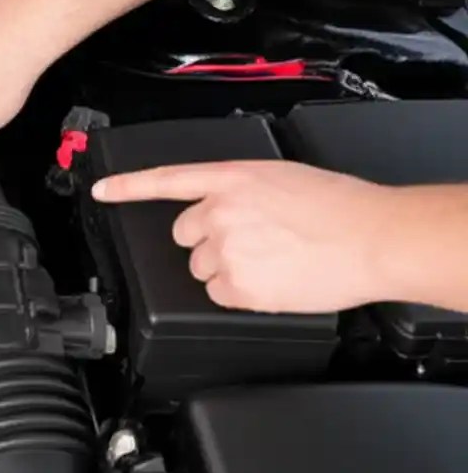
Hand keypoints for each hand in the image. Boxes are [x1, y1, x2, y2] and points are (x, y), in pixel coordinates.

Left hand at [92, 160, 400, 312]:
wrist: (372, 237)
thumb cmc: (340, 206)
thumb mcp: (280, 178)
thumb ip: (240, 190)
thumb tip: (225, 206)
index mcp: (229, 179)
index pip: (165, 180)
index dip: (127, 186)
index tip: (101, 190)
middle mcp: (218, 210)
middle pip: (184, 235)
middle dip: (208, 241)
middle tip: (252, 241)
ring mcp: (224, 249)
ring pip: (202, 267)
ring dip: (226, 268)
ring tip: (271, 260)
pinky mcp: (236, 284)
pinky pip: (219, 294)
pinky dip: (240, 293)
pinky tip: (272, 280)